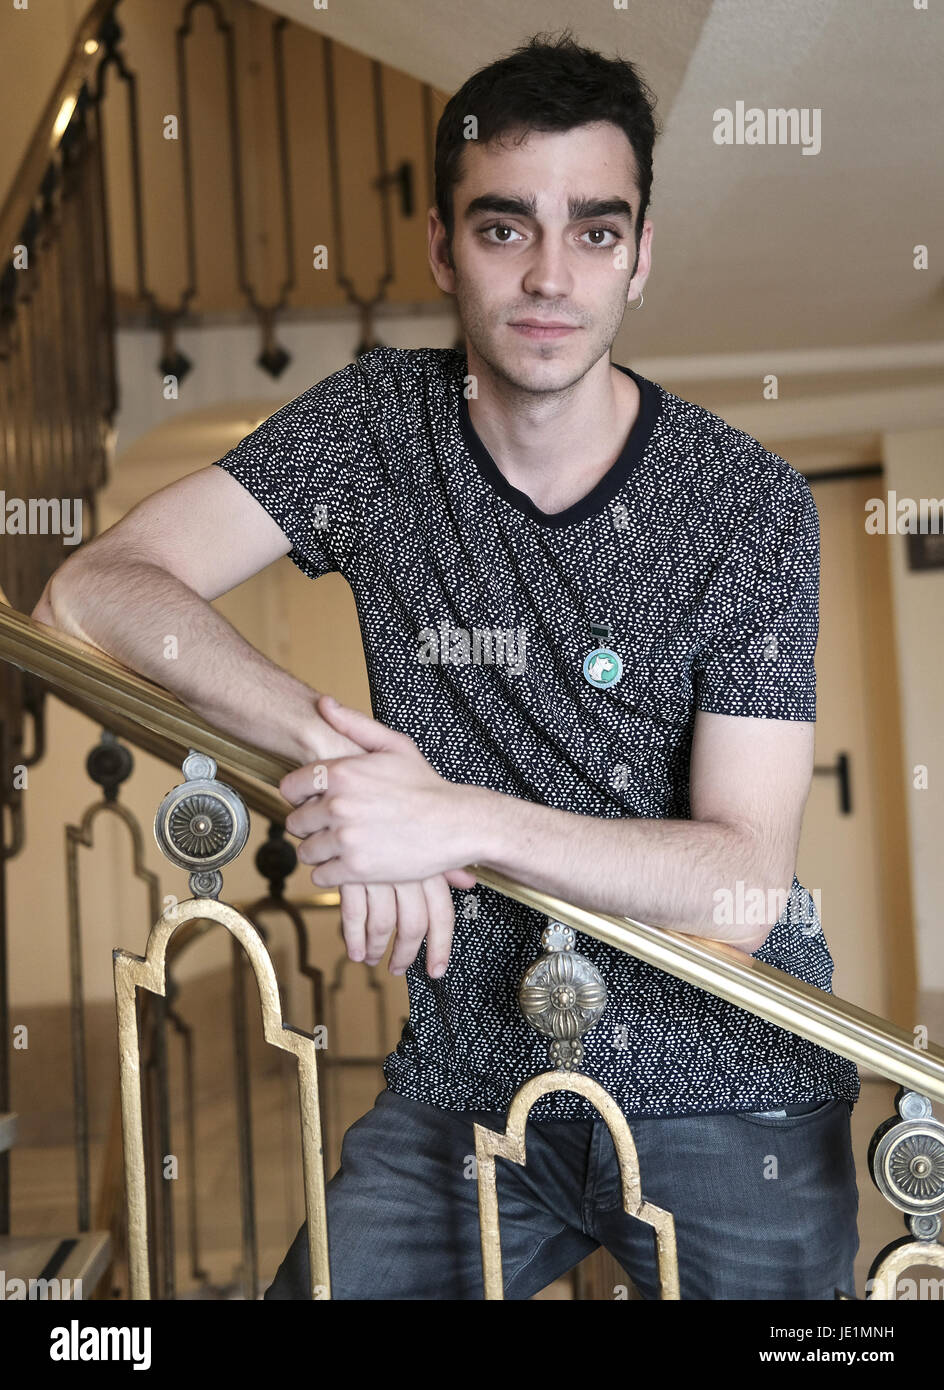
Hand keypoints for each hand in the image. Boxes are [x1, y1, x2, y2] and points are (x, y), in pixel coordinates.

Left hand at [282, 695, 479, 883]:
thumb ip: (354, 724)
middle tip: (332, 825)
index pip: (289, 788)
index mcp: (342, 773)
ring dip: (320, 850)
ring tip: (342, 845)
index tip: (315, 801)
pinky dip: (332, 873)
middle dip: (311, 825)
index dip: (300, 795)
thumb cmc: (426, 785)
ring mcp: (346, 839)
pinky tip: (349, 863)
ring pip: (306, 851)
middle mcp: (338, 805)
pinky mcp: (356, 868)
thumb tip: (323, 703)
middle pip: (295, 822)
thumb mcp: (394, 746)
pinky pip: (321, 875)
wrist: (456, 824)